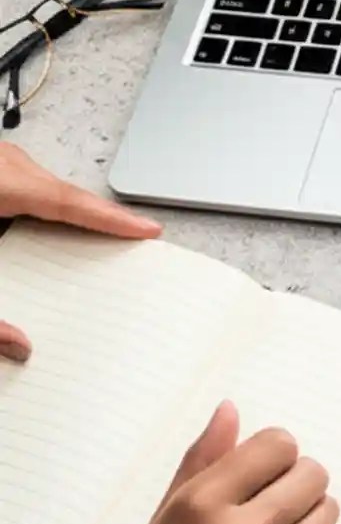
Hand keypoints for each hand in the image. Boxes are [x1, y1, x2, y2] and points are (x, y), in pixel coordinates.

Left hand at [0, 142, 160, 361]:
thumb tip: (18, 345)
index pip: (67, 202)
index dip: (111, 219)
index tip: (145, 229)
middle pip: (55, 189)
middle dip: (91, 214)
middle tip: (126, 234)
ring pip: (34, 180)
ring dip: (59, 206)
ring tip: (88, 229)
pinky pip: (12, 179)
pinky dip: (30, 198)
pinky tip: (34, 218)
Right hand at [110, 401, 339, 523]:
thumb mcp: (164, 519)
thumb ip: (202, 461)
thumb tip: (230, 410)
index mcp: (201, 506)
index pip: (279, 445)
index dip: (272, 454)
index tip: (259, 469)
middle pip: (313, 474)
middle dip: (294, 481)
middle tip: (268, 501)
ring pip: (326, 512)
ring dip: (305, 517)